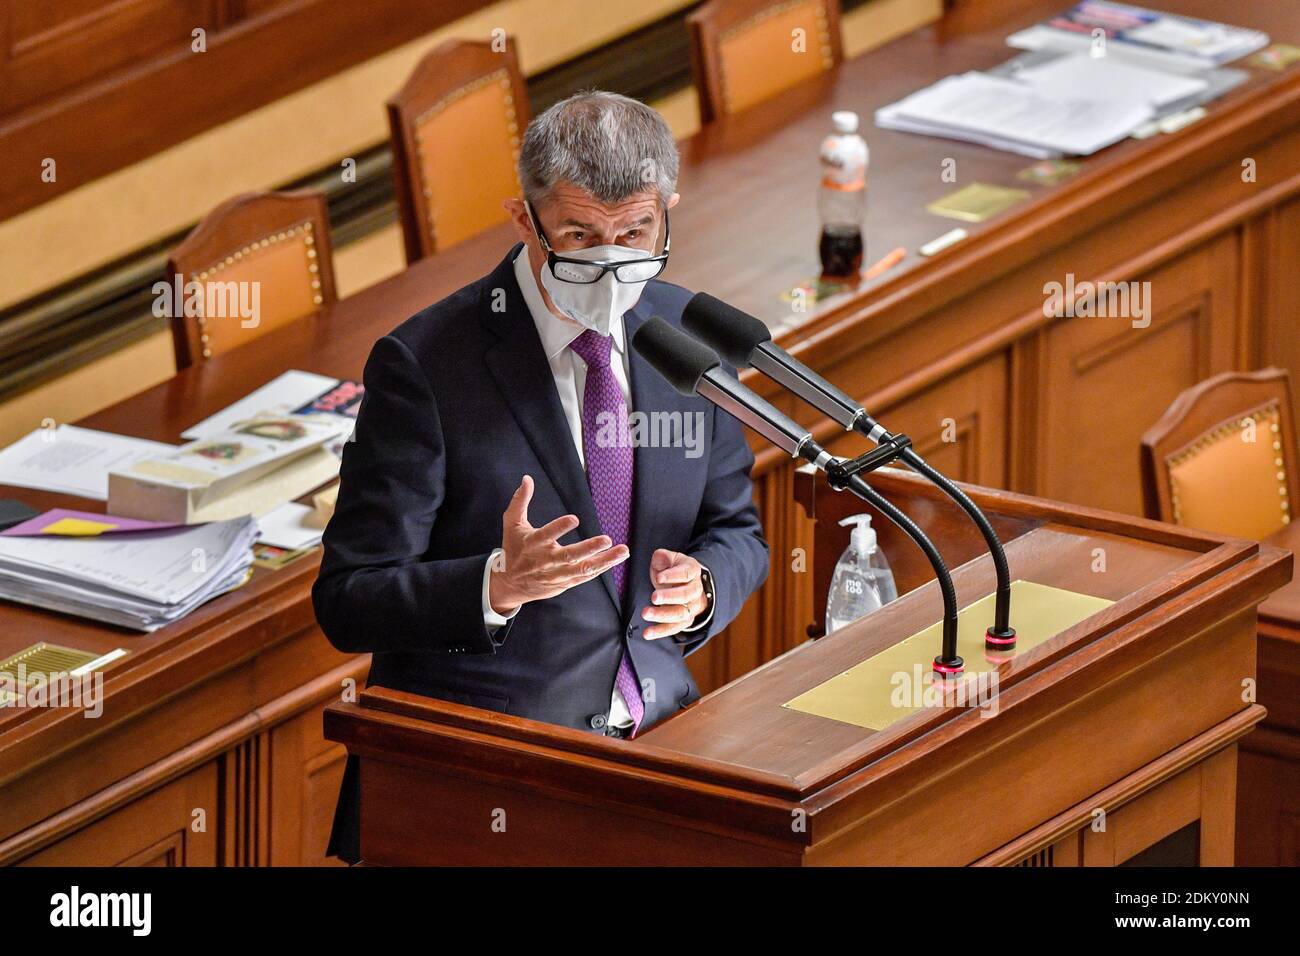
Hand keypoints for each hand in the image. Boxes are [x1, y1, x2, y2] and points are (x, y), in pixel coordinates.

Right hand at [489, 475, 628, 614]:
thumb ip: (520, 501)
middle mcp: (546, 560)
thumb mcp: (512, 524)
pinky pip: (585, 576)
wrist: (511, 584)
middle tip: (606, 539)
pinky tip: (615, 559)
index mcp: (533, 543)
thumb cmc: (514, 549)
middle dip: (589, 548)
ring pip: (583, 569)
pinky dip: (601, 568)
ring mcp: (557, 574)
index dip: (559, 527)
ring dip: (604, 560)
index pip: (546, 535)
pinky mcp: (565, 583)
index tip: (574, 519)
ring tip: (623, 550)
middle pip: (569, 556)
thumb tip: (527, 478)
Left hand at [641, 549, 707, 638]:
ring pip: (681, 613)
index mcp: (692, 570)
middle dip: (669, 597)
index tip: (658, 577)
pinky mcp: (685, 620)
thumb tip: (659, 558)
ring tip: (646, 613)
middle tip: (653, 597)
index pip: (686, 573)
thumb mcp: (669, 559)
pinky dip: (661, 631)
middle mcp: (695, 589)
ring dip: (663, 615)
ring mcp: (691, 607)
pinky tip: (647, 633)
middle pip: (686, 595)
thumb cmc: (673, 569)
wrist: (685, 584)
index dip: (673, 575)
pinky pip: (674, 628)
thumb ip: (663, 557)